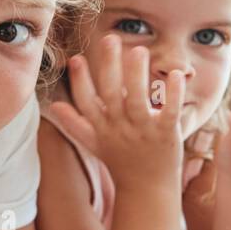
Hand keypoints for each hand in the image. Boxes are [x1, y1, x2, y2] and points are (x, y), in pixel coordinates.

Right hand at [48, 36, 184, 185]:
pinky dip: (172, 95)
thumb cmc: (120, 162)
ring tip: (138, 50)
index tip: (76, 58)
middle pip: (110, 94)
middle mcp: (119, 128)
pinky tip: (176, 75)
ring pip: (137, 100)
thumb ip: (75, 124)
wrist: (147, 190)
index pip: (86, 102)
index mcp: (101, 128)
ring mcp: (143, 132)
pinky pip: (168, 113)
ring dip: (137, 75)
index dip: (80, 81)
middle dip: (109, 66)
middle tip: (111, 39)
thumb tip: (55, 105)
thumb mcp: (94, 144)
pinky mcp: (166, 136)